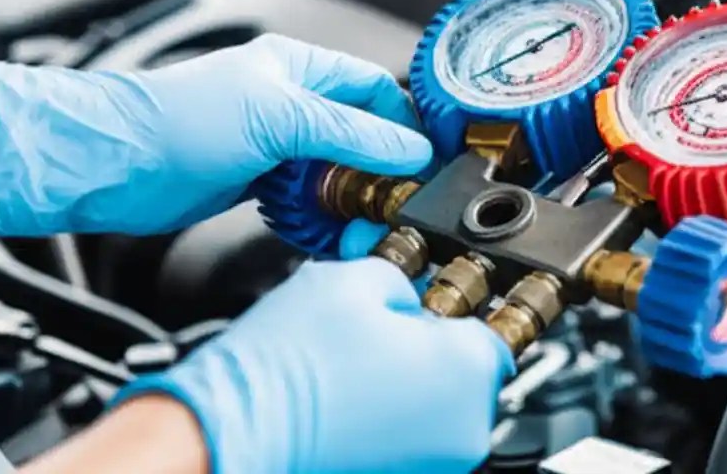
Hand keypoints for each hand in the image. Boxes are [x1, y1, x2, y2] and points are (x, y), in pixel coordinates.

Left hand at [0, 34, 430, 237]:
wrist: (113, 163)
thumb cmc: (178, 119)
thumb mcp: (282, 118)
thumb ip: (353, 135)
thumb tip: (411, 150)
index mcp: (299, 68)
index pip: (374, 89)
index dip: (404, 123)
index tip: (426, 159)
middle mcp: (290, 103)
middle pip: (360, 137)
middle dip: (381, 171)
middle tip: (395, 201)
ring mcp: (274, 146)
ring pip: (335, 174)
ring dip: (350, 202)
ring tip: (358, 224)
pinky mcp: (257, 184)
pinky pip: (305, 202)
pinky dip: (319, 219)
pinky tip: (325, 232)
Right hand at [117, 258, 513, 473]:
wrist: (227, 434)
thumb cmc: (285, 368)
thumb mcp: (355, 279)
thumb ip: (403, 273)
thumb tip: (410, 282)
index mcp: (471, 371)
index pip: (500, 325)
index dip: (465, 302)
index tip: (446, 293)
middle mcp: (467, 428)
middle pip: (467, 366)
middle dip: (431, 339)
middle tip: (382, 321)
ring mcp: (435, 463)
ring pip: (436, 403)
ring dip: (408, 377)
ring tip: (354, 358)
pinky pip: (409, 434)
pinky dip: (388, 412)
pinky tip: (348, 392)